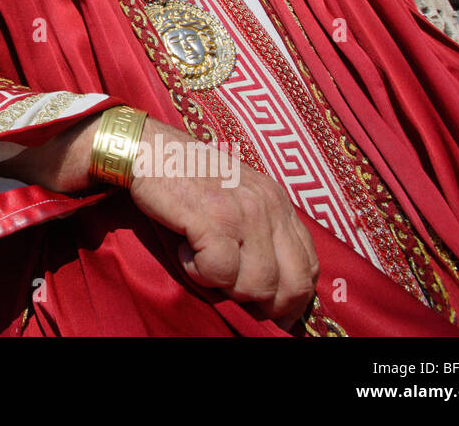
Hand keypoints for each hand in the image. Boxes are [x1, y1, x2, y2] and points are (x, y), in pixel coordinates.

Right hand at [128, 119, 318, 322]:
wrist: (149, 148)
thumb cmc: (186, 176)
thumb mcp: (238, 195)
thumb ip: (259, 228)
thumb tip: (269, 283)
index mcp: (279, 202)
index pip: (309, 265)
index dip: (294, 298)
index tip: (273, 310)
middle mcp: (269, 208)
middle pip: (293, 284)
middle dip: (268, 307)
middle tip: (237, 300)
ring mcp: (243, 214)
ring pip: (257, 286)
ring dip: (226, 286)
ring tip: (201, 262)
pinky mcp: (213, 221)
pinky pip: (219, 273)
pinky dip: (198, 273)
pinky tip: (185, 251)